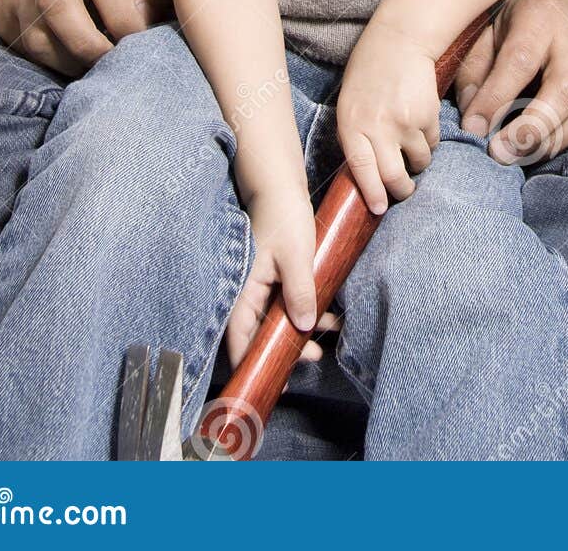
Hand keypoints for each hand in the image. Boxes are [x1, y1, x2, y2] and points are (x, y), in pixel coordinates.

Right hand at [0, 0, 171, 77]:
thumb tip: (141, 30)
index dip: (121, 18)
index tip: (137, 43)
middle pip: (54, 1)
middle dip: (84, 43)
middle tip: (108, 65)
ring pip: (34, 34)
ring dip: (67, 61)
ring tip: (92, 67)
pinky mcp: (0, 6)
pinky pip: (18, 45)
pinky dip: (45, 62)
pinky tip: (67, 60)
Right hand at [226, 185, 325, 369]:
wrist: (281, 186)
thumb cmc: (284, 216)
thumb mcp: (296, 256)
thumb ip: (299, 291)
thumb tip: (304, 327)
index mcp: (245, 290)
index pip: (239, 339)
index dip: (252, 363)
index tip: (272, 381)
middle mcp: (248, 291)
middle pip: (258, 334)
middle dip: (282, 351)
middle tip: (308, 359)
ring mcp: (261, 284)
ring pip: (275, 319)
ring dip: (296, 333)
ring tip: (323, 343)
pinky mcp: (274, 275)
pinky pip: (285, 303)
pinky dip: (303, 312)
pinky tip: (328, 318)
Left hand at [336, 19, 440, 214]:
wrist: (399, 40)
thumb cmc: (368, 72)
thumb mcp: (349, 103)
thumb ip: (355, 135)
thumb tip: (365, 172)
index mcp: (351, 124)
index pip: (362, 168)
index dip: (372, 193)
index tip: (379, 210)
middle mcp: (378, 126)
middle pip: (393, 175)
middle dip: (402, 189)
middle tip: (405, 190)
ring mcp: (405, 121)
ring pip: (418, 161)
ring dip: (418, 161)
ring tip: (411, 144)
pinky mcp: (427, 115)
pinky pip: (432, 142)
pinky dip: (429, 140)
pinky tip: (420, 121)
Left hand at [454, 0, 567, 161]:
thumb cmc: (520, 28)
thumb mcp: (487, 33)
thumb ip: (474, 73)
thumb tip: (474, 123)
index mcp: (537, 20)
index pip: (520, 60)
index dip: (496, 98)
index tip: (474, 129)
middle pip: (566, 90)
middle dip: (532, 129)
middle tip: (501, 153)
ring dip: (554, 142)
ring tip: (522, 155)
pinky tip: (567, 144)